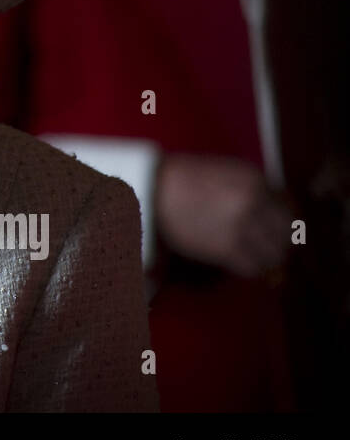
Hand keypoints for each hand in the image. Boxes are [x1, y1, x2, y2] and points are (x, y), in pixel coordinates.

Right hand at [154, 152, 291, 276]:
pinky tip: (241, 262)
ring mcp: (241, 226)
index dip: (283, 221)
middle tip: (269, 245)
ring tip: (256, 256)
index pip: (287, 208)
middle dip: (280, 241)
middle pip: (286, 232)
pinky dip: (251, 268)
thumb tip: (274, 211)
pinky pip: (252, 267)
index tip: (276, 228)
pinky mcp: (225, 248)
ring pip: (274, 253)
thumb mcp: (226, 172)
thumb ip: (253, 189)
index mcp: (255, 180)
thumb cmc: (184, 179)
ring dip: (268, 258)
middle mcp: (254, 203)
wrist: (152, 189)